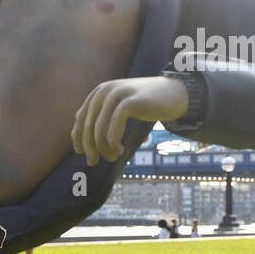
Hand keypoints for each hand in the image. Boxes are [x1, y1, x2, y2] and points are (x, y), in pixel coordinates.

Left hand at [71, 75, 188, 165]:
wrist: (175, 93)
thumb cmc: (146, 104)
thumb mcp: (119, 107)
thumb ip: (102, 117)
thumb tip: (82, 139)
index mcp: (99, 92)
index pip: (80, 118)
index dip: (78, 138)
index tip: (82, 153)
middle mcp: (105, 91)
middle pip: (88, 126)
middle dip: (89, 147)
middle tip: (93, 162)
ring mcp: (117, 95)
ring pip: (99, 129)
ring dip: (103, 149)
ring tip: (112, 157)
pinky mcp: (131, 102)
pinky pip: (114, 128)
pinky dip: (113, 144)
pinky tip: (120, 151)